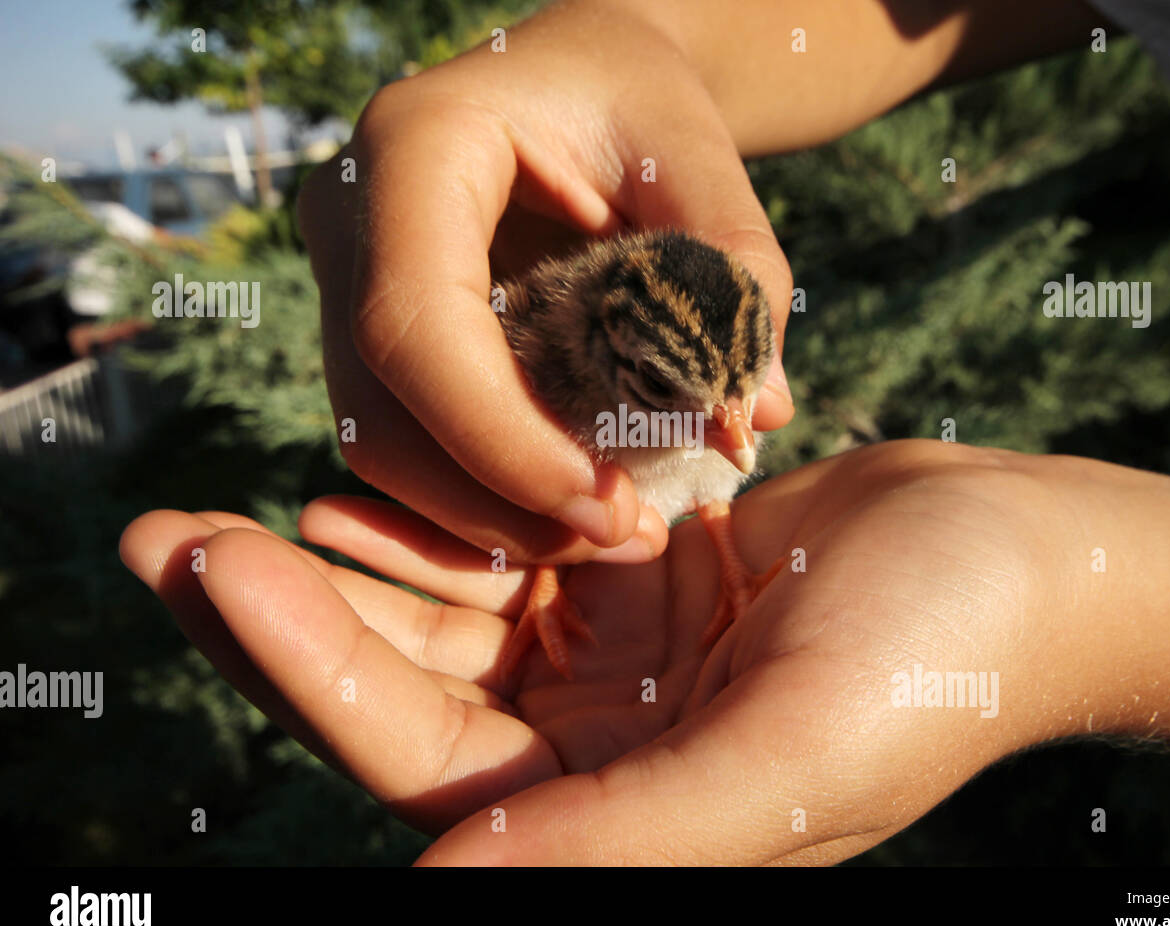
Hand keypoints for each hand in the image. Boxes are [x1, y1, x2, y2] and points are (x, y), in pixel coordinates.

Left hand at [119, 441, 1169, 863]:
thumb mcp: (786, 763)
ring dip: (357, 559)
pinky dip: (447, 508)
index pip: (427, 756)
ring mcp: (613, 663)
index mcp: (620, 820)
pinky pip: (511, 547)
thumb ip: (624, 838)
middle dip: (295, 615)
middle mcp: (599, 754)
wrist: (1030, 556)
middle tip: (168, 534)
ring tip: (250, 493)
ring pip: (447, 613)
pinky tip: (378, 464)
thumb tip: (440, 878)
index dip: (314, 669)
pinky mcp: (635, 580)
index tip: (219, 567)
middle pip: (408, 686)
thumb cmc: (939, 665)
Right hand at [295, 1, 793, 567]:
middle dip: (496, 497)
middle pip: (382, 407)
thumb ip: (734, 269)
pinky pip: (407, 441)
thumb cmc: (634, 100)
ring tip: (613, 528)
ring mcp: (345, 282)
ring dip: (490, 513)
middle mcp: (350, 219)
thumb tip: (759, 416)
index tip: (602, 501)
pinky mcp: (370, 337)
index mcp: (410, 147)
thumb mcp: (697, 156)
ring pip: (382, 443)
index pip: (411, 321)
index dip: (495, 434)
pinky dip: (484, 491)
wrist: (578, 82)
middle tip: (623, 534)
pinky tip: (573, 503)